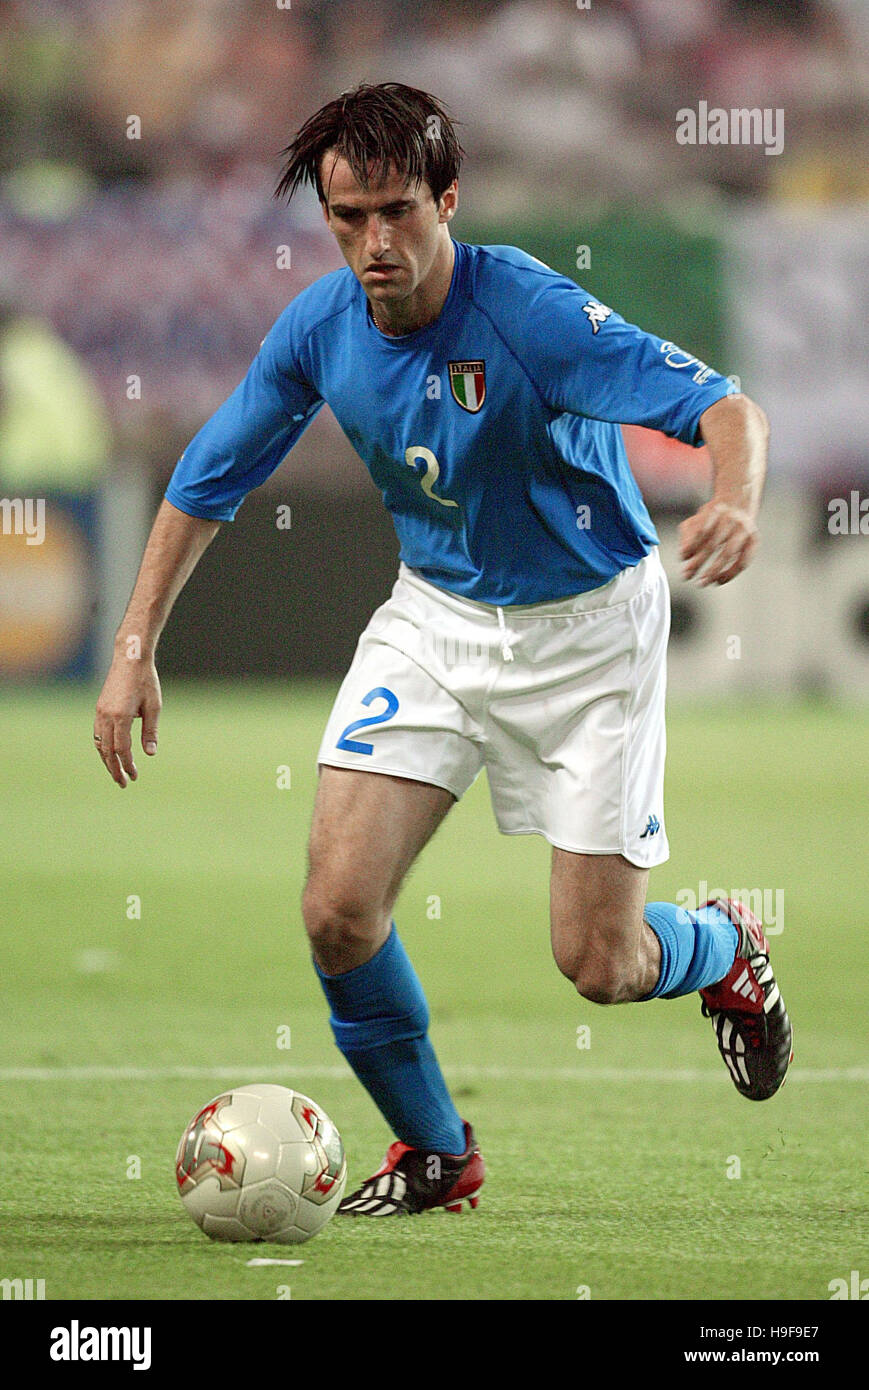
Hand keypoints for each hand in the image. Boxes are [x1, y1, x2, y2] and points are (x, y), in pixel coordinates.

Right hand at [93, 652, 161, 786]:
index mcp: (121, 716)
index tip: (135, 776)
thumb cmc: (146, 681)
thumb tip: (150, 753)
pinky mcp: (99, 709)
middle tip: (123, 784)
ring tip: (116, 773)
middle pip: (107, 751)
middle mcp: (106, 716)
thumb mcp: (154, 706)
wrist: (129, 659)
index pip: (122, 749)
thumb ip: (150, 731)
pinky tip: (109, 754)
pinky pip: (97, 734)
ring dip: (107, 761)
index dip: (127, 765)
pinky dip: (102, 748)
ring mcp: (100, 712)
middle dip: (115, 769)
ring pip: (99, 744)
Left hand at [679, 499, 757, 586]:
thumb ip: (687, 536)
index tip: (683, 558)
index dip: (691, 545)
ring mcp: (744, 530)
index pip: (701, 531)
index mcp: (715, 512)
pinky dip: (731, 573)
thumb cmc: (713, 516)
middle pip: (712, 544)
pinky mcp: (753, 540)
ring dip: (714, 570)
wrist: (740, 501)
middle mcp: (731, 520)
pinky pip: (743, 561)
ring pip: (728, 553)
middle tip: (687, 575)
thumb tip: (684, 556)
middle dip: (699, 562)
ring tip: (703, 582)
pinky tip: (719, 580)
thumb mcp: (696, 520)